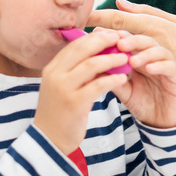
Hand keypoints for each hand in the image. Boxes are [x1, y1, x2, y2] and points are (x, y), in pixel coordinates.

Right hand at [34, 30, 129, 155]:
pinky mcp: (74, 103)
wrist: (49, 140)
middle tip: (122, 40)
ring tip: (126, 58)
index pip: (75, 44)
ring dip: (112, 59)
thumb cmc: (60, 112)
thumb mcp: (63, 87)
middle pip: (83, 48)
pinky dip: (113, 79)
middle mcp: (55, 74)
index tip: (111, 35)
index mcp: (52, 68)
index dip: (94, 38)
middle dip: (104, 41)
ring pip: (92, 64)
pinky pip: (98, 85)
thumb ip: (76, 71)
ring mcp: (63, 88)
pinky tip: (123, 79)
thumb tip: (100, 54)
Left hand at [88, 0, 175, 112]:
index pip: (129, 41)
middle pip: (144, 40)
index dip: (118, 37)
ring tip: (132, 60)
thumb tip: (92, 66)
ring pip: (159, 50)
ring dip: (145, 53)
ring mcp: (166, 65)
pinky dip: (159, 65)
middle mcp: (153, 57)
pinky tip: (148, 69)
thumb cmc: (144, 103)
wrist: (163, 123)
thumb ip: (113, 77)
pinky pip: (170, 66)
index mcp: (140, 57)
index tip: (105, 37)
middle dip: (131, 40)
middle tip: (119, 43)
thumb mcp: (124, 90)